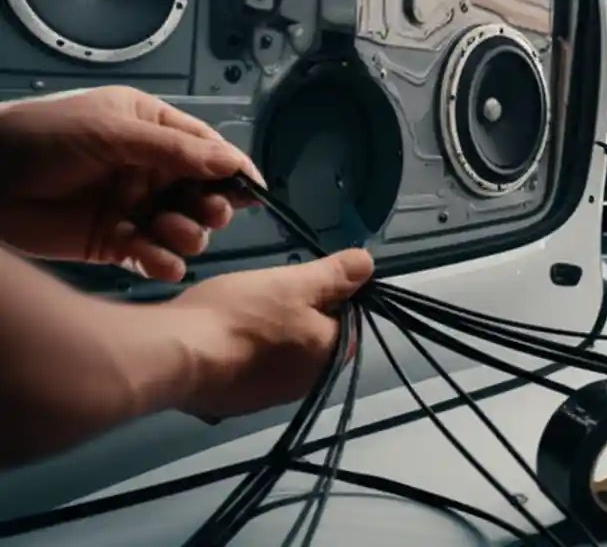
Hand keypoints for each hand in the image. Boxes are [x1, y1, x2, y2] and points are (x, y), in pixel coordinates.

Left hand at [0, 86, 262, 280]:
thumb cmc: (40, 138)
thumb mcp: (112, 133)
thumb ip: (174, 150)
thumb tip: (231, 162)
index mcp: (152, 131)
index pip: (208, 150)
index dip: (233, 170)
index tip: (253, 190)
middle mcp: (149, 170)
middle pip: (205, 194)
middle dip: (212, 206)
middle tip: (208, 212)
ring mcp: (135, 207)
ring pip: (187, 229)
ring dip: (187, 235)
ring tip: (168, 232)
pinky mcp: (117, 243)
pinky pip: (156, 257)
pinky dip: (162, 262)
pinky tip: (156, 260)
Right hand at [166, 249, 373, 419]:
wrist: (175, 357)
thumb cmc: (243, 315)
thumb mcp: (294, 283)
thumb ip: (334, 275)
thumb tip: (369, 265)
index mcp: (328, 359)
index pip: (349, 326)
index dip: (334, 299)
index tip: (307, 282)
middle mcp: (305, 386)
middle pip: (313, 341)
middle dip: (296, 316)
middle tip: (268, 292)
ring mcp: (266, 399)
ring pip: (278, 355)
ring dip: (266, 335)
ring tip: (240, 309)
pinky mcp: (232, 403)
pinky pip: (246, 370)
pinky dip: (239, 352)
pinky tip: (219, 333)